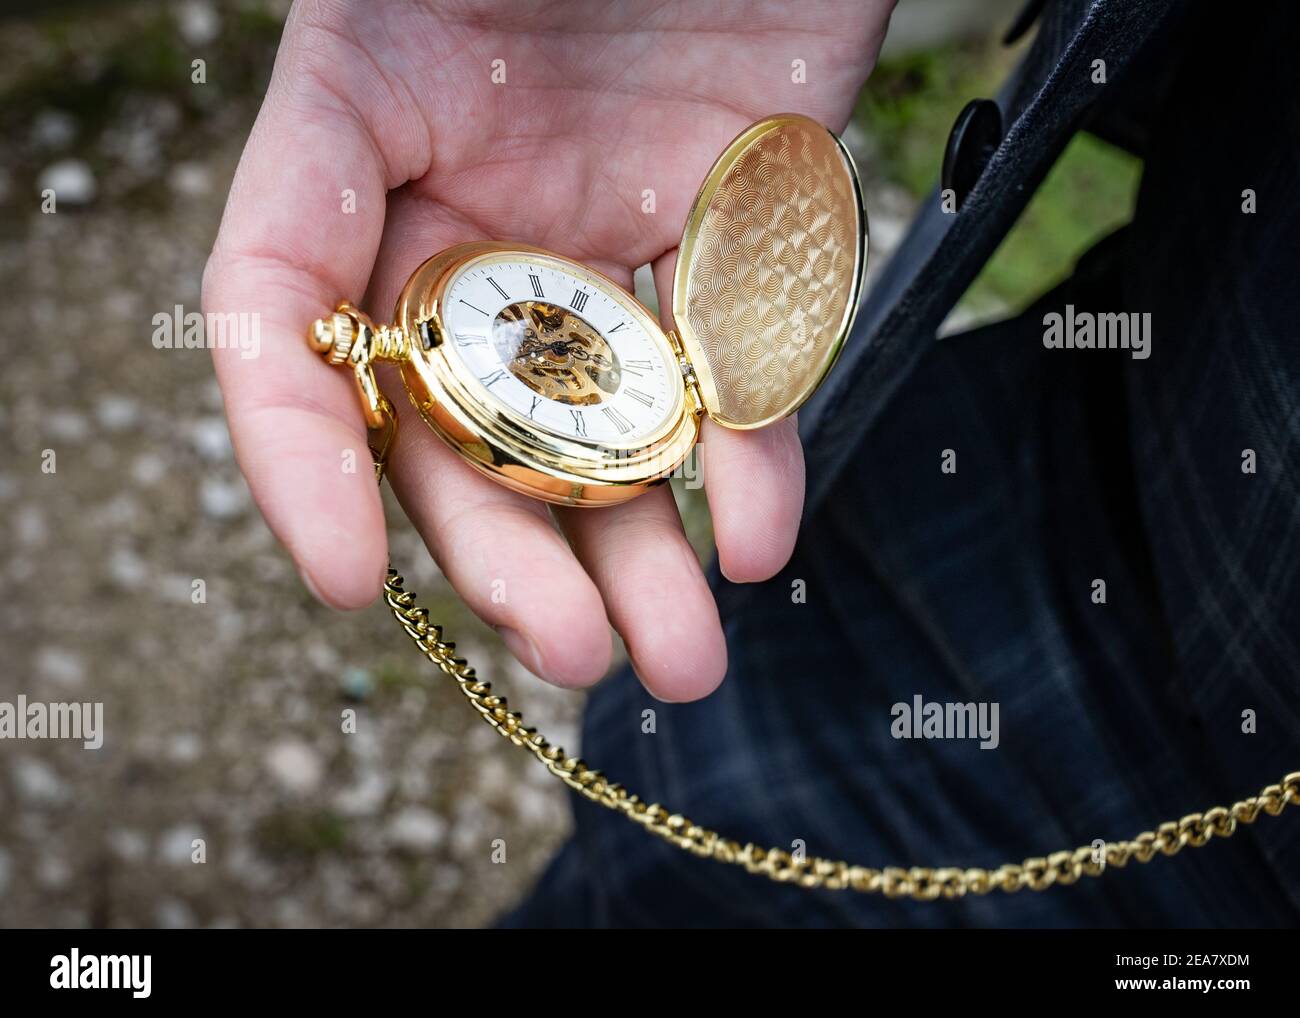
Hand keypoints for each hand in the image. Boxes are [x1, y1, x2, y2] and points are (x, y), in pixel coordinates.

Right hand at [202, 0, 892, 700]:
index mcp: (366, 150)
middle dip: (515, 555)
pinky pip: (737, 371)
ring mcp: (613, 237)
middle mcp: (482, 217)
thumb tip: (290, 319)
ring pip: (610, 433)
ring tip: (682, 664)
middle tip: (568, 658)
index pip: (294, 333)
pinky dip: (754, 454)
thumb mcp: (404, 5)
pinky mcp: (733, 237)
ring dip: (642, 556)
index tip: (344, 579)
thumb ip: (337, 135)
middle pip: (470, 426)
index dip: (303, 462)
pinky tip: (759, 535)